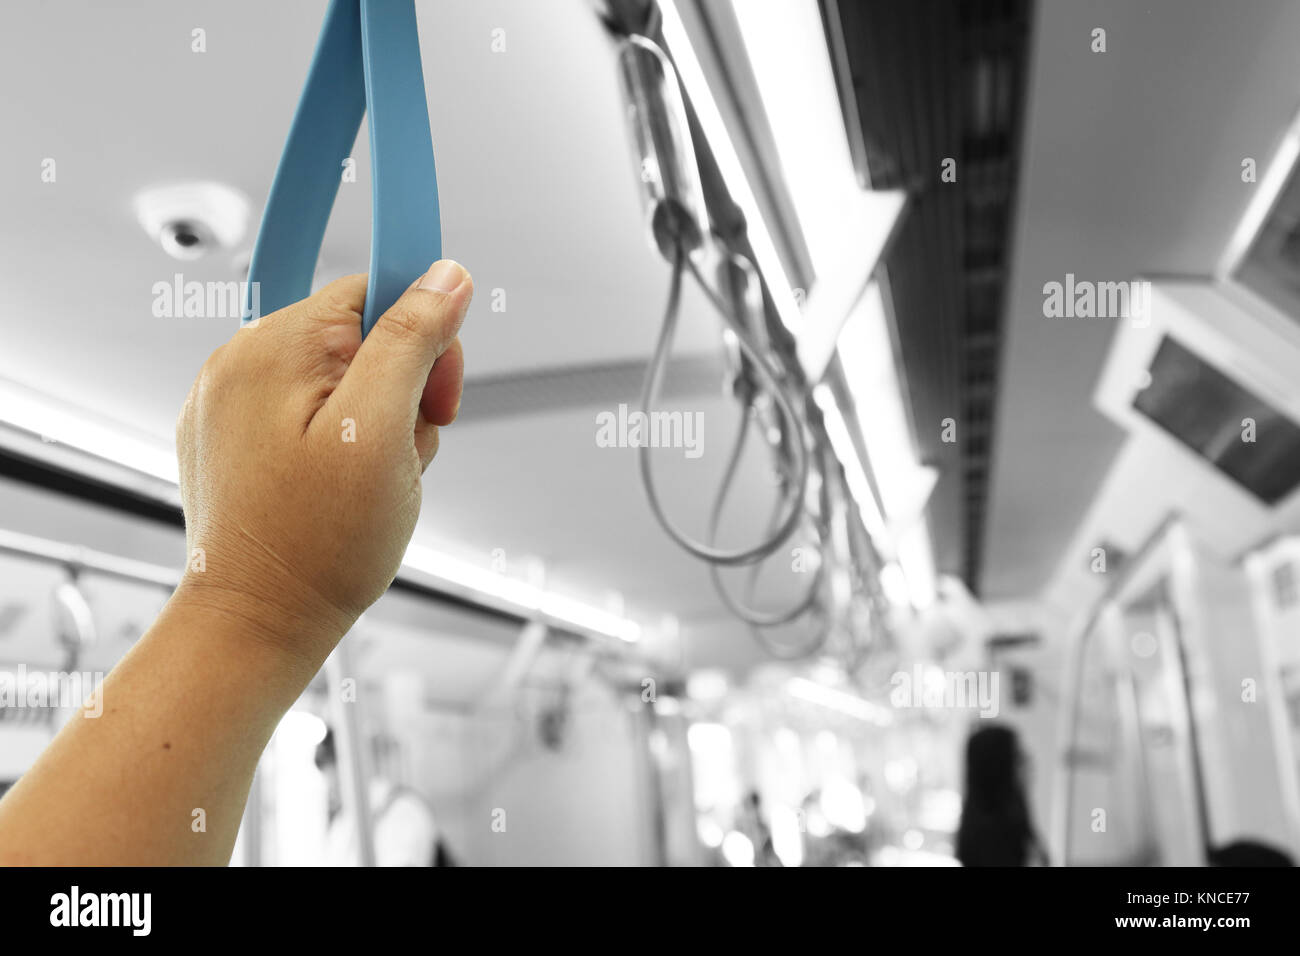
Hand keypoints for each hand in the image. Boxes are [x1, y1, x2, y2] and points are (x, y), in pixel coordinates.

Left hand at [173, 260, 471, 664]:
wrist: (258, 625)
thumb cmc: (317, 546)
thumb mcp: (386, 433)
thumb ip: (412, 342)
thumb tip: (444, 275)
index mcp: (273, 348)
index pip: (373, 291)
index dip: (422, 342)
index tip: (432, 396)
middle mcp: (240, 363)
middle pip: (360, 336)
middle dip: (402, 389)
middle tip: (403, 451)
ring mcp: (231, 402)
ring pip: (340, 378)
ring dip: (378, 421)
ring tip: (372, 479)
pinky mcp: (234, 438)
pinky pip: (309, 413)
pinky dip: (342, 442)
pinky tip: (344, 486)